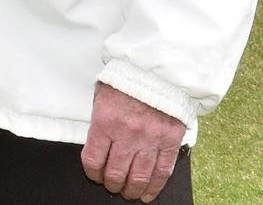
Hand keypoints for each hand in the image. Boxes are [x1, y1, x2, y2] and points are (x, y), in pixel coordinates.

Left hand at [81, 82, 186, 201]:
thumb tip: (96, 143)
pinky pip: (162, 172)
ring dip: (131, 190)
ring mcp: (150, 140)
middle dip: (111, 184)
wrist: (155, 70)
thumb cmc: (125, 79)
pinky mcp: (169, 142)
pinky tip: (147, 194)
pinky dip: (154, 187)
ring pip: (139, 177)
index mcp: (106, 121)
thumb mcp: (101, 94)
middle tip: (111, 185)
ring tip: (128, 192)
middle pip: (116, 173)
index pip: (94, 160)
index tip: (93, 174)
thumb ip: (99, 120)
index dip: (92, 173)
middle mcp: (127, 134)